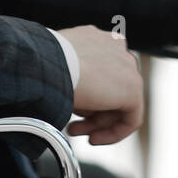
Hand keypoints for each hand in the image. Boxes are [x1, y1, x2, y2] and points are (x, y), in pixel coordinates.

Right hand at [57, 25, 144, 145]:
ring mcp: (127, 66)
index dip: (86, 96)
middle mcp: (116, 47)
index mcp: (99, 38)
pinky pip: (130, 117)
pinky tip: (93, 139)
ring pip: (119, 104)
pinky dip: (113, 133)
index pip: (100, 72)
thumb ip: (75, 76)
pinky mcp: (133, 87)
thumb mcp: (59, 66)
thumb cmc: (44, 64)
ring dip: (96, 124)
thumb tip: (76, 98)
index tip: (71, 110)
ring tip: (75, 132)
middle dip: (91, 112)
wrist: (48, 65)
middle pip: (110, 88)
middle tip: (73, 127)